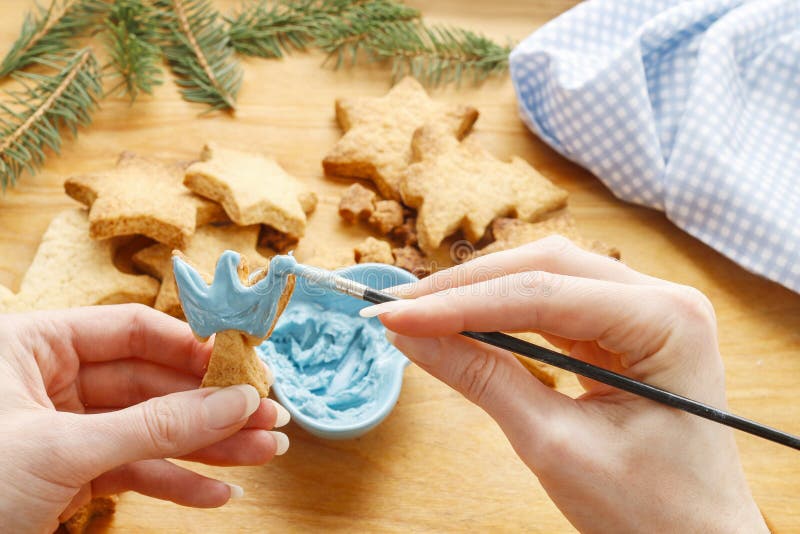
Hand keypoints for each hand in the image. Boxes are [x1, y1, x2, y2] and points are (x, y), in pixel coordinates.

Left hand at [0, 304, 289, 533]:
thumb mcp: (62, 448)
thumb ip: (155, 425)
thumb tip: (236, 401)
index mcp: (34, 345)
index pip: (131, 329)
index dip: (191, 346)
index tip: (243, 365)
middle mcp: (51, 381)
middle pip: (152, 384)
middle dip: (212, 407)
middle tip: (269, 417)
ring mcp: (62, 431)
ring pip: (149, 431)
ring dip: (207, 447)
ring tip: (262, 454)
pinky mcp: (68, 475)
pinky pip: (132, 471)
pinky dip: (174, 483)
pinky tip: (216, 492)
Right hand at [364, 237, 767, 532]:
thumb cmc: (649, 509)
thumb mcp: (555, 445)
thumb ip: (482, 379)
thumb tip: (410, 335)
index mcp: (667, 322)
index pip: (544, 295)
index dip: (461, 303)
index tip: (395, 316)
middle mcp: (661, 300)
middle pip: (545, 268)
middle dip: (466, 288)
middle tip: (397, 309)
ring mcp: (643, 311)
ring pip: (544, 277)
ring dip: (479, 293)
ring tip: (418, 312)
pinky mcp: (621, 330)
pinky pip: (551, 305)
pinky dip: (501, 313)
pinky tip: (461, 321)